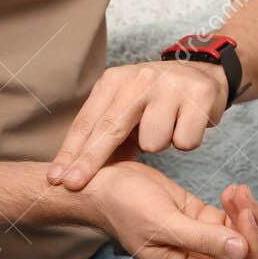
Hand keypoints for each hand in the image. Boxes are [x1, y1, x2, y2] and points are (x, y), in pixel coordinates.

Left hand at [48, 60, 227, 190]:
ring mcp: (169, 85)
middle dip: (89, 161)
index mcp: (115, 80)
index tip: (56, 178)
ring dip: (159, 145)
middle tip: (72, 184)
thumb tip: (77, 171)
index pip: (88, 121)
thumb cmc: (154, 100)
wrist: (201, 73)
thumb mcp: (124, 108)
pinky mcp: (198, 95)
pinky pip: (185, 142)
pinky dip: (185, 141)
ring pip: (154, 143)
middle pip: (110, 129)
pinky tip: (186, 124)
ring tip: (166, 128)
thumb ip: (104, 134)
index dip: (70, 152)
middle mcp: (139, 78)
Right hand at [82, 161, 257, 258]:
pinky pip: (232, 222)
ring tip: (236, 189)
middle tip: (242, 196)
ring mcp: (201, 244)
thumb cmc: (124, 206)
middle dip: (253, 229)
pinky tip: (231, 189)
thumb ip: (201, 239)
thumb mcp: (162, 222)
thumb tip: (241, 250)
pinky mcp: (201, 222)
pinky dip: (238, 206)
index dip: (251, 249)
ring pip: (243, 239)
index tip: (242, 214)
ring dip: (247, 214)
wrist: (103, 186)